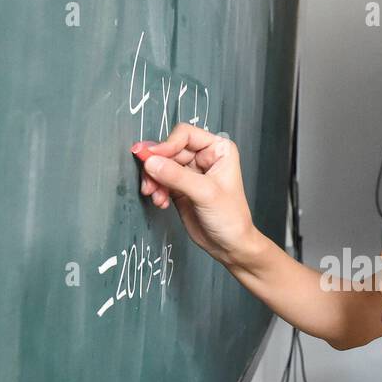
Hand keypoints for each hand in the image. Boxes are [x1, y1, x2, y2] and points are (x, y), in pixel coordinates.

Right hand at [130, 123, 256, 265]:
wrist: (229, 245)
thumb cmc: (231, 218)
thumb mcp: (205, 193)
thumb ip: (177, 176)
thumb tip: (150, 161)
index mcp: (218, 149)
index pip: (185, 135)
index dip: (166, 145)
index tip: (151, 158)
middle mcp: (204, 157)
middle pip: (169, 150)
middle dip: (157, 166)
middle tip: (150, 182)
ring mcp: (190, 172)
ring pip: (161, 165)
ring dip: (154, 179)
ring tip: (156, 196)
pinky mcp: (179, 187)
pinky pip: (160, 180)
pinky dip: (156, 190)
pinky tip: (161, 202)